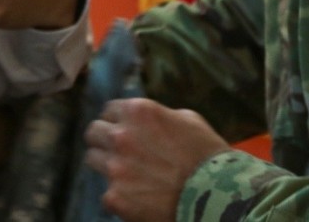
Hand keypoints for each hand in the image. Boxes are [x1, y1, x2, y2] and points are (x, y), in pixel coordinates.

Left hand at [84, 98, 229, 221]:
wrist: (216, 196)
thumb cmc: (207, 154)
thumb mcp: (187, 120)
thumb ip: (158, 116)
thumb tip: (147, 123)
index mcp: (137, 112)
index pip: (109, 110)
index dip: (117, 120)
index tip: (122, 129)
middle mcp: (120, 136)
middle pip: (93, 132)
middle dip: (103, 139)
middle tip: (116, 150)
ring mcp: (115, 168)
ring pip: (93, 159)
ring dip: (106, 164)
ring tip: (125, 174)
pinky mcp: (114, 197)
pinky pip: (106, 192)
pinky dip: (119, 194)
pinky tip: (137, 196)